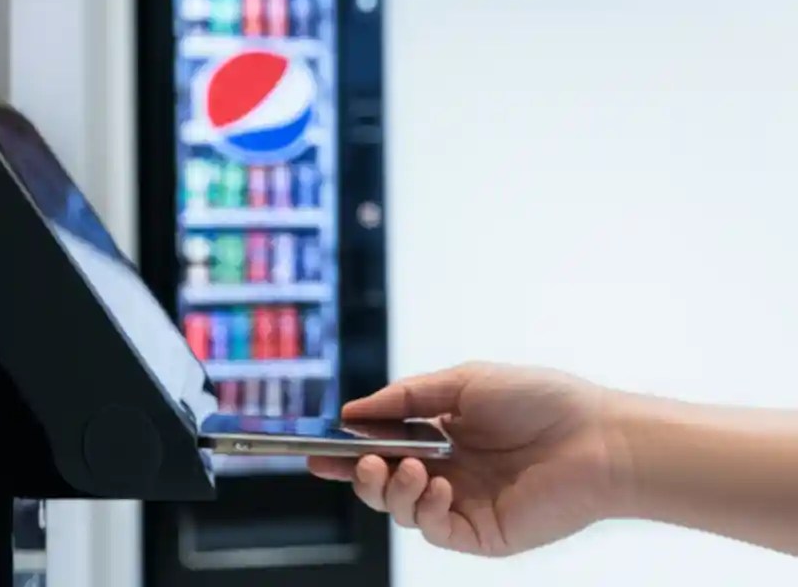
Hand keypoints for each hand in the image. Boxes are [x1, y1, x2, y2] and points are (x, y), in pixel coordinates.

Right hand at [310, 363, 630, 556]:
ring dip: (389, 490)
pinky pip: (432, 529)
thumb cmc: (542, 401)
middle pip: (381, 484)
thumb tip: (352, 412)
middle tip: (355, 462)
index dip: (347, 450)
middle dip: (357, 475)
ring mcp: (462, 504)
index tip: (316, 449)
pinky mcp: (481, 532)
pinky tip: (437, 485)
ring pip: (399, 509)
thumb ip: (407, 396)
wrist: (599, 438)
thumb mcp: (464, 382)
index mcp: (442, 435)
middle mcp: (447, 471)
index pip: (382, 446)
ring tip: (407, 468)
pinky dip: (422, 508)